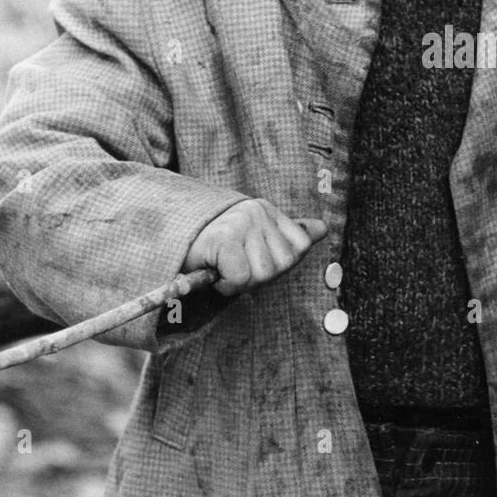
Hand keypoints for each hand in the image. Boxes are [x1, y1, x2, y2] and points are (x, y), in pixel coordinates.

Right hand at [182, 199, 328, 295]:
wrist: (173, 241)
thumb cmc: (217, 247)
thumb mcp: (256, 237)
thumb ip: (290, 233)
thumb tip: (323, 229)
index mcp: (268, 210)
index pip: (300, 246)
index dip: (280, 264)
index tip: (254, 260)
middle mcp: (258, 211)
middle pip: (283, 265)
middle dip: (261, 276)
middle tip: (238, 268)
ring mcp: (241, 222)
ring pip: (264, 273)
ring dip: (243, 282)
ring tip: (226, 270)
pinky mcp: (224, 238)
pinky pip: (242, 278)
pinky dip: (229, 286)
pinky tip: (217, 276)